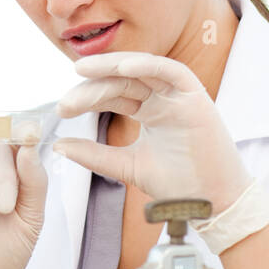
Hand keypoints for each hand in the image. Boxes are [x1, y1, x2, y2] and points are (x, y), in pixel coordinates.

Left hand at [54, 51, 250, 212]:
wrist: (210, 204)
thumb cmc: (177, 185)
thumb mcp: (126, 166)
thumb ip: (94, 155)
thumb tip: (58, 146)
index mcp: (149, 110)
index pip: (113, 94)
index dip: (86, 97)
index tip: (62, 109)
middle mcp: (162, 99)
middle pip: (121, 82)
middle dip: (91, 88)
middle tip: (65, 103)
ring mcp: (179, 96)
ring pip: (142, 69)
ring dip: (112, 66)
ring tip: (83, 70)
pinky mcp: (197, 97)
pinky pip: (171, 71)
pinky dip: (147, 65)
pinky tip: (121, 68)